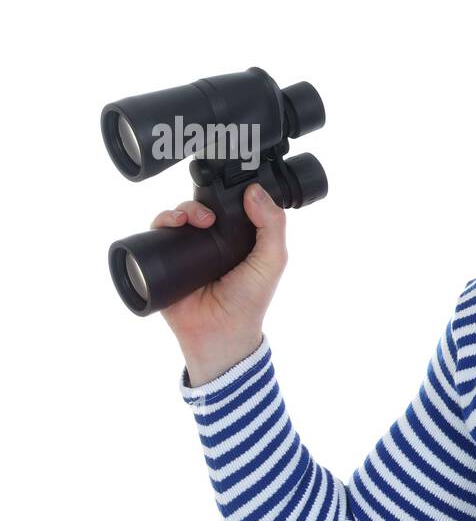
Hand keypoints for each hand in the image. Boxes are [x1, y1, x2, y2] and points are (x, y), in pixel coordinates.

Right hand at [149, 184, 288, 384]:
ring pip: (180, 215)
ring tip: (188, 221)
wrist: (218, 333)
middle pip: (203, 207)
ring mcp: (189, 249)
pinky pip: (158, 232)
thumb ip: (273, 226)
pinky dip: (162, 221)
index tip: (229, 187)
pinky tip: (171, 224)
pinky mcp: (166, 258)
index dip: (230, 193)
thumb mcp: (272, 261)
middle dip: (201, 201)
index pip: (233, 206)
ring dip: (181, 209)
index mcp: (241, 238)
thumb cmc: (249, 300)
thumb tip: (255, 191)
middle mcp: (214, 241)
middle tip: (207, 217)